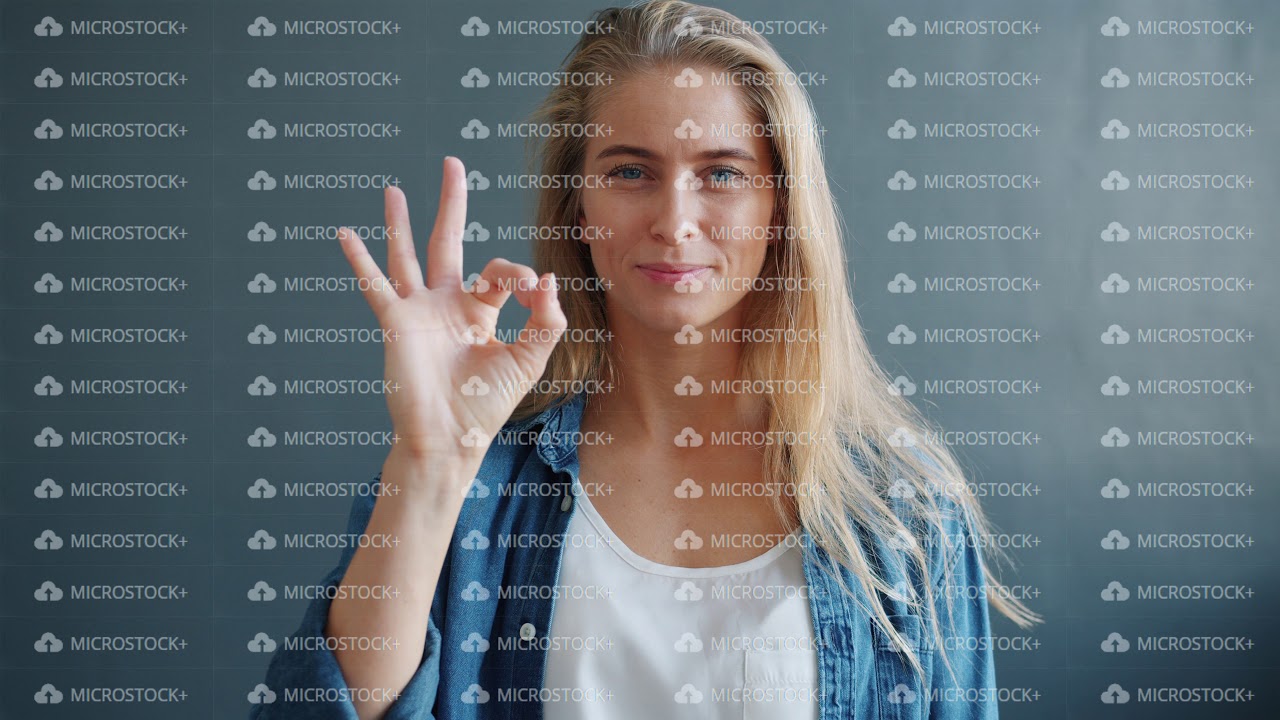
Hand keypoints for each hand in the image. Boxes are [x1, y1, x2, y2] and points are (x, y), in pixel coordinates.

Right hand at [337, 157, 567, 461]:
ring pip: (407, 256)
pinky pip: (375, 285)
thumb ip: (546, 320)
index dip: (518, 275)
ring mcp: (417, 312)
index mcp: (478, 313)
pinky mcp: (396, 323)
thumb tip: (546, 278)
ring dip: (399, 223)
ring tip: (393, 189)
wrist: (450, 439)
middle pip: (449, 242)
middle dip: (452, 204)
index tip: (531, 293)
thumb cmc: (486, 408)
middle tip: (453, 164)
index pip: (497, 272)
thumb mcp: (529, 359)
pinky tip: (345, 234)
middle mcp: (445, 306)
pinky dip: (359, 260)